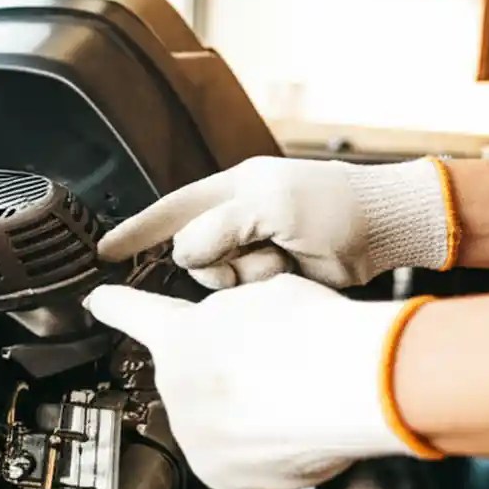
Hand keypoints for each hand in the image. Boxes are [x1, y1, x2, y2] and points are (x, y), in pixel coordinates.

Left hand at [85, 274, 433, 488]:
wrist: (344, 386)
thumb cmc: (314, 335)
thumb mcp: (268, 296)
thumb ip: (239, 315)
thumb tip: (245, 332)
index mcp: (180, 334)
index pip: (134, 313)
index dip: (115, 306)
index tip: (99, 303)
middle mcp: (175, 386)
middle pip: (195, 379)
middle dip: (229, 377)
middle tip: (278, 370)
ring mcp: (194, 435)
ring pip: (218, 423)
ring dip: (248, 415)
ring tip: (292, 401)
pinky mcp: (220, 477)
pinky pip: (239, 463)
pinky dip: (264, 454)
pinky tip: (292, 431)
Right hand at [98, 156, 457, 288]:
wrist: (385, 231)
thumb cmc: (336, 205)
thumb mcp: (271, 204)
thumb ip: (220, 226)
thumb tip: (186, 254)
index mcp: (231, 191)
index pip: (169, 212)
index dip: (135, 233)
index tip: (103, 253)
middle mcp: (239, 220)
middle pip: (194, 255)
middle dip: (219, 261)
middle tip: (256, 251)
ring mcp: (256, 251)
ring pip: (219, 282)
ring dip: (248, 278)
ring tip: (283, 262)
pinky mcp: (274, 280)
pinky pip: (247, 298)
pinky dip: (266, 290)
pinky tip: (292, 275)